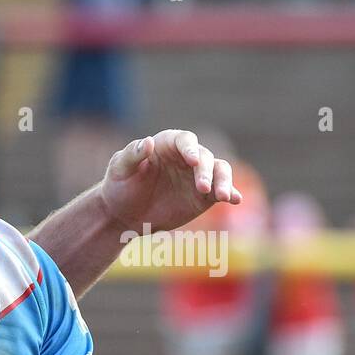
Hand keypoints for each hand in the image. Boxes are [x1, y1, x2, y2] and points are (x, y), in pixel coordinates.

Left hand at [98, 128, 241, 234]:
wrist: (124, 213)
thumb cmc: (119, 186)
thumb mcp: (118, 170)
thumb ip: (132, 155)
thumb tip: (147, 142)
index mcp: (167, 144)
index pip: (184, 140)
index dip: (190, 149)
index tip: (192, 161)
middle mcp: (187, 156)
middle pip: (205, 157)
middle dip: (205, 172)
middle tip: (201, 187)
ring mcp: (198, 175)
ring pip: (220, 171)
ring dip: (224, 181)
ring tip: (224, 196)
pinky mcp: (205, 195)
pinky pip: (221, 191)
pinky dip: (232, 193)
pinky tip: (235, 200)